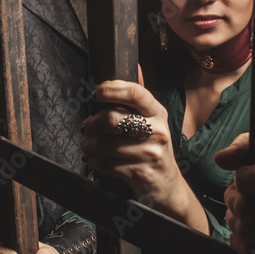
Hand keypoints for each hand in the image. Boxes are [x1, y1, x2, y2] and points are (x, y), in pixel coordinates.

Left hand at [83, 81, 207, 230]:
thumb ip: (139, 97)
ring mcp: (150, 153)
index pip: (135, 92)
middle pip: (112, 118)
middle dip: (92, 123)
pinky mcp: (140, 173)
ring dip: (89, 145)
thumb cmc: (153, 149)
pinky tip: (96, 160)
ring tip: (88, 145)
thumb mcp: (152, 121)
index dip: (112, 89)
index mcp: (158, 113)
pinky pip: (106, 163)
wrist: (168, 187)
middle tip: (87, 127)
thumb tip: (135, 66)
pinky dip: (94, 162)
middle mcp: (157, 131)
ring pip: (105, 143)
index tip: (96, 92)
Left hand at [215, 133, 254, 253]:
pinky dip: (247, 248)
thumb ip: (250, 148)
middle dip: (234, 202)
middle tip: (237, 200)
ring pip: (250, 235)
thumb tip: (222, 158)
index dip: (244, 178)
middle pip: (251, 209)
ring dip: (237, 226)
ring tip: (244, 218)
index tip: (242, 178)